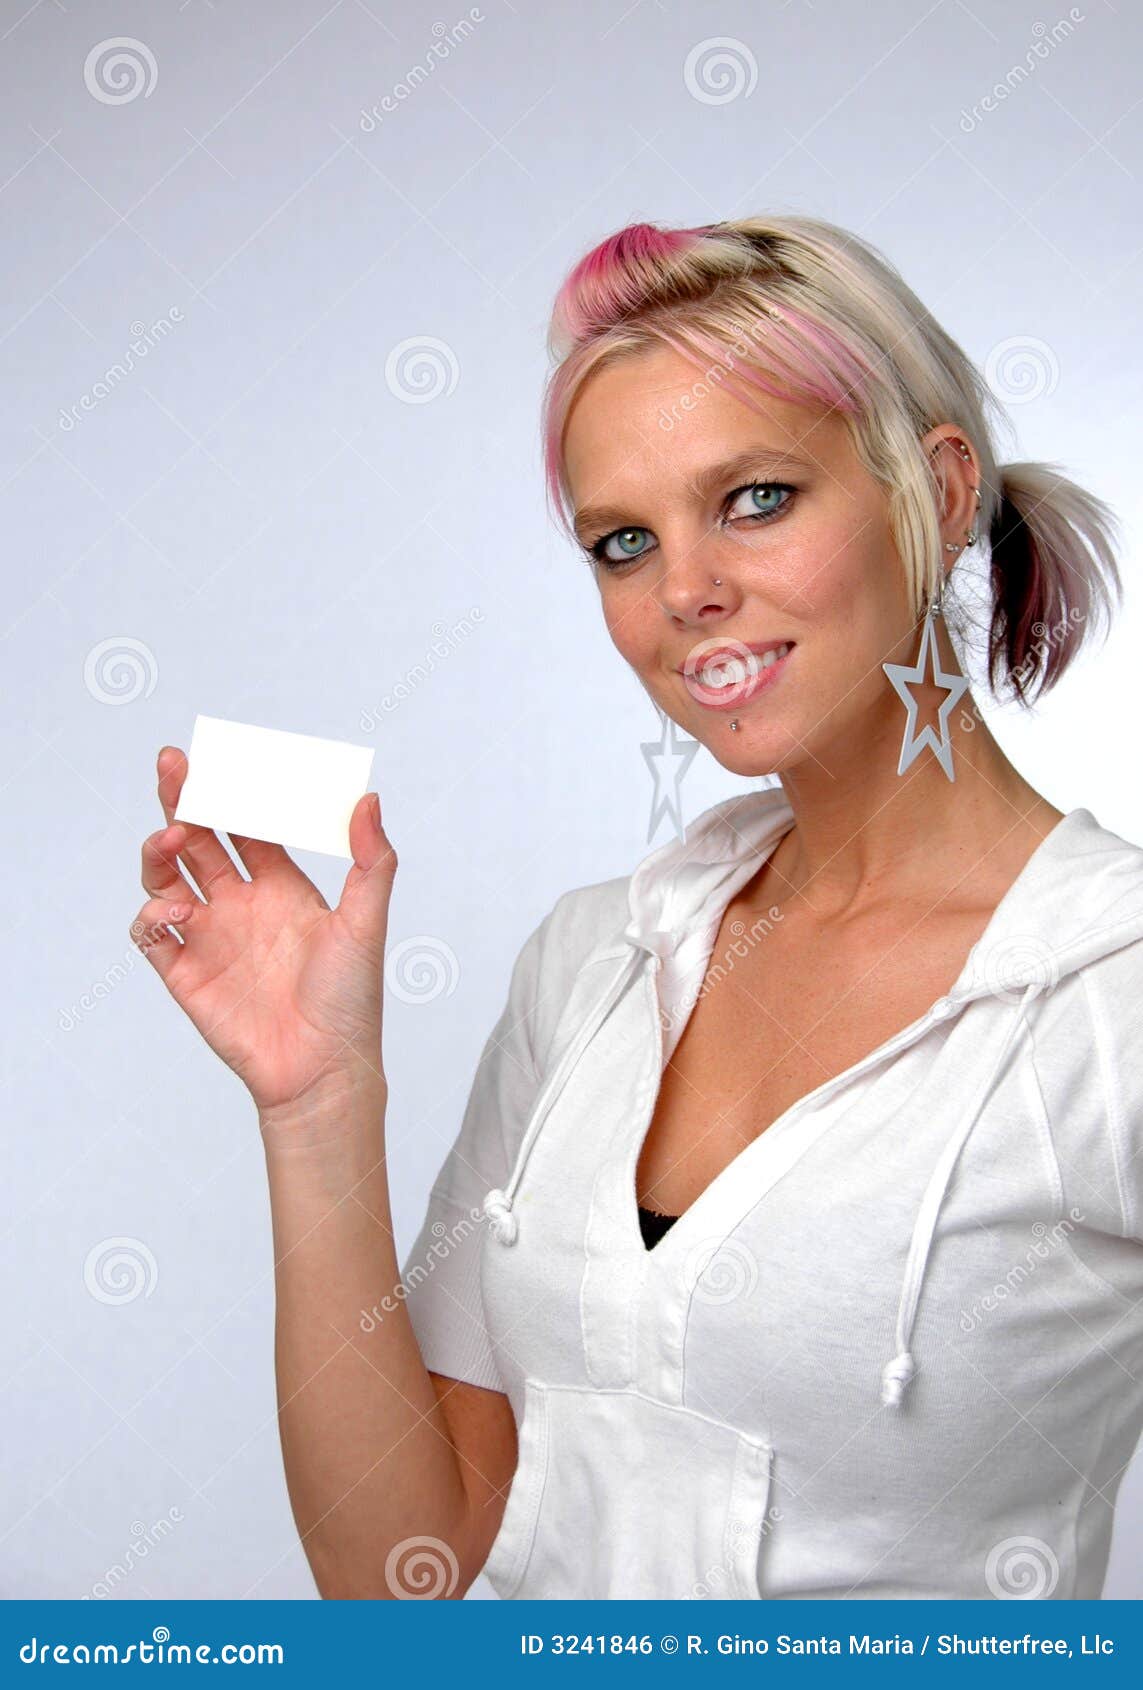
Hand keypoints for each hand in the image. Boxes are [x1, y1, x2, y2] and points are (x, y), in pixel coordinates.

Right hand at [130, 746, 396, 1117]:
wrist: (322, 1071)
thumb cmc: (350, 1001)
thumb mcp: (366, 923)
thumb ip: (371, 860)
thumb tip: (367, 798)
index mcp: (282, 886)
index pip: (246, 825)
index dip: (232, 792)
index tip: (223, 760)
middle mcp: (241, 905)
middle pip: (198, 839)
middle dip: (183, 799)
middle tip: (172, 766)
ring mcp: (210, 936)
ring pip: (165, 877)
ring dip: (160, 851)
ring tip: (171, 837)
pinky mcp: (185, 972)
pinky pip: (151, 932)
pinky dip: (153, 913)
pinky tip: (179, 910)